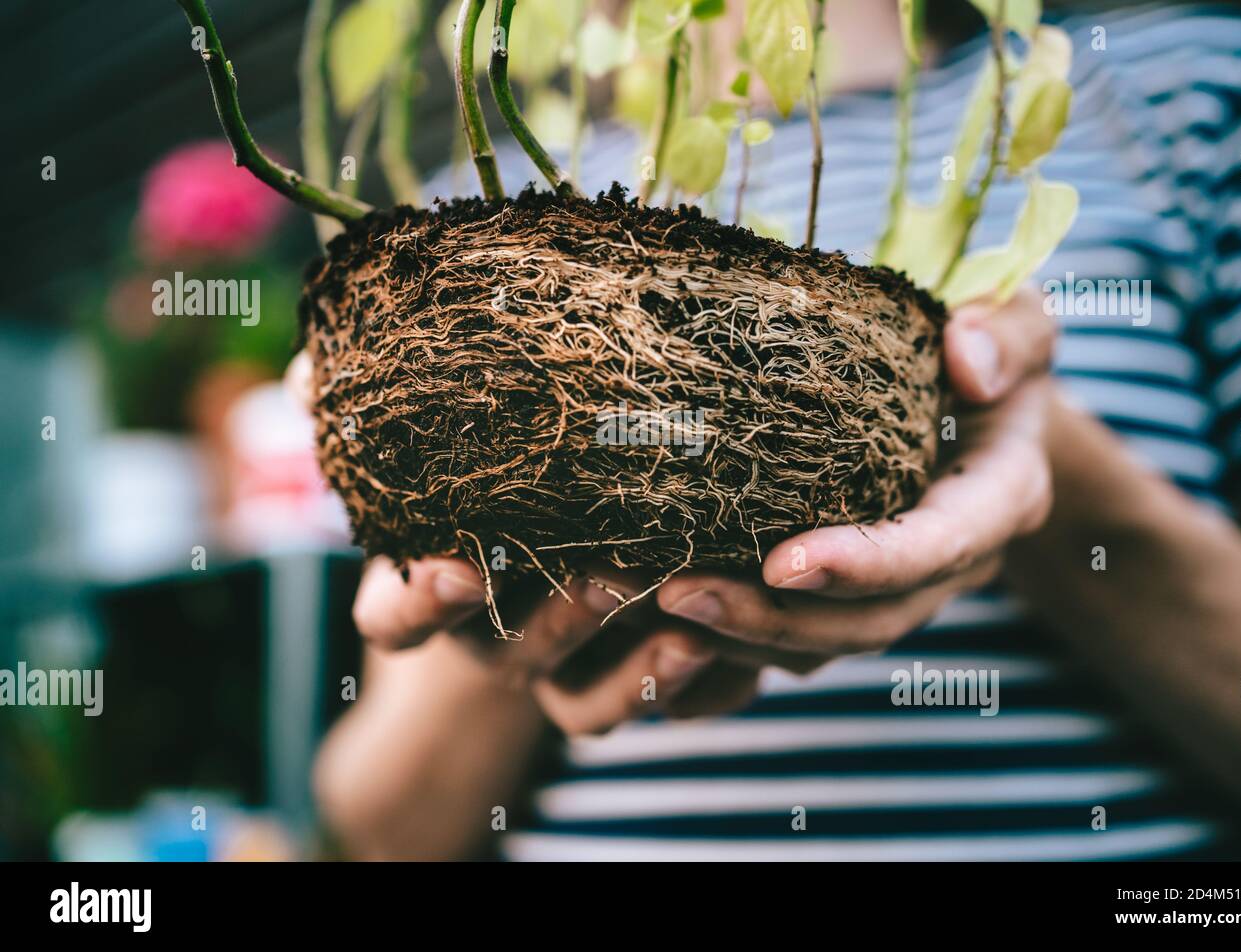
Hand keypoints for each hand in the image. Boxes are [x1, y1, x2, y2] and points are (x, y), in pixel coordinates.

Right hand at [286, 352, 778, 734]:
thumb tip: (305, 372)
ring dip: (628, 668)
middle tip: (608, 577)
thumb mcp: (422, 432)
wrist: (553, 513)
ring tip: (681, 617)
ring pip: (579, 699)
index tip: (463, 569)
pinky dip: (686, 681)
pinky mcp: (623, 673)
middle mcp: (488, 638)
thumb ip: (368, 406)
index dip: (422, 605)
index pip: (396, 619)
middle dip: (555, 623)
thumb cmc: (477, 462)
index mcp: (428, 590)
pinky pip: (652, 703)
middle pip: (505, 657)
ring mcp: (556, 666)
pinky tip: (728, 643)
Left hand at [653, 286, 1055, 653]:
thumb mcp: (1023, 323)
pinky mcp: (858, 598)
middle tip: (677, 594)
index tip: (781, 562)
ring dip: (741, 640)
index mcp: (998, 500)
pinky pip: (800, 641)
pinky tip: (662, 624)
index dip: (863, 565)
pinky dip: (736, 643)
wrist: (990, 413)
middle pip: (868, 621)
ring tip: (651, 606)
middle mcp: (953, 563)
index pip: (934, 546)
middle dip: (773, 620)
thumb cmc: (994, 354)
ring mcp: (904, 591)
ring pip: (827, 644)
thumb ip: (1010, 334)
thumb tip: (968, 359)